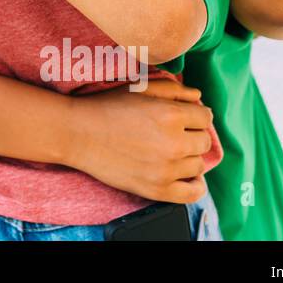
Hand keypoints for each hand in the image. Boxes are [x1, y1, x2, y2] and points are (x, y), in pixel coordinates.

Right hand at [64, 80, 214, 203]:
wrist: (77, 134)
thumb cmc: (106, 107)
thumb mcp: (139, 88)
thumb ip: (173, 89)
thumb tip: (198, 97)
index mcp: (171, 114)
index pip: (205, 116)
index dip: (194, 115)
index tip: (182, 117)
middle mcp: (173, 143)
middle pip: (204, 141)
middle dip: (192, 135)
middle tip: (173, 134)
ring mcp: (167, 169)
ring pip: (198, 165)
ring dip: (188, 157)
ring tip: (170, 152)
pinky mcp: (158, 189)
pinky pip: (193, 193)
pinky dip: (195, 185)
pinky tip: (186, 176)